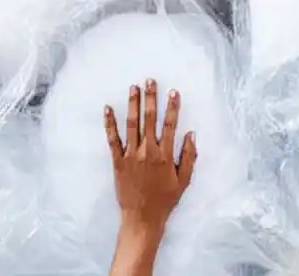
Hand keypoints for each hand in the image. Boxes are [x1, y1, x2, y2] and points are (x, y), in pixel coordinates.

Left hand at [105, 79, 196, 275]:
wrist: (142, 218)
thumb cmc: (165, 200)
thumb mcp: (184, 180)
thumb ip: (189, 156)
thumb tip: (191, 134)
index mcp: (165, 155)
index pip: (170, 125)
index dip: (172, 107)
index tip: (173, 91)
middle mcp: (148, 151)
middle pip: (150, 119)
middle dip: (151, 98)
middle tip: (150, 80)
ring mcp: (131, 155)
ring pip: (132, 124)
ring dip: (133, 104)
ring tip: (133, 87)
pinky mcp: (117, 161)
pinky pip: (112, 139)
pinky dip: (110, 123)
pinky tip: (108, 109)